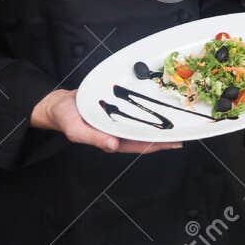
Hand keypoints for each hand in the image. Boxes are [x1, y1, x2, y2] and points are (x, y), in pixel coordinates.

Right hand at [31, 89, 181, 153]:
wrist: (58, 103)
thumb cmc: (66, 119)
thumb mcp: (76, 130)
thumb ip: (94, 138)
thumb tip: (113, 145)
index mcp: (112, 139)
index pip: (140, 144)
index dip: (158, 144)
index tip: (176, 142)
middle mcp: (119, 130)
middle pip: (146, 132)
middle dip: (164, 133)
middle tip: (186, 128)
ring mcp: (119, 118)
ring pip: (143, 120)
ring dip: (158, 118)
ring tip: (177, 115)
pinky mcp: (117, 106)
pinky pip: (135, 107)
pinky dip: (146, 105)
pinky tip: (157, 99)